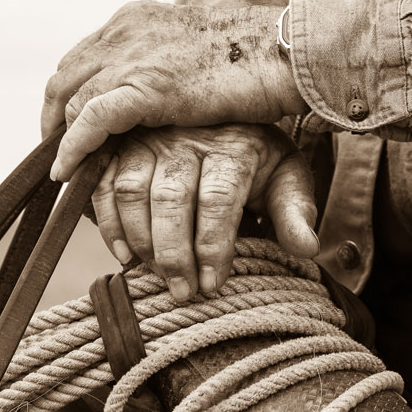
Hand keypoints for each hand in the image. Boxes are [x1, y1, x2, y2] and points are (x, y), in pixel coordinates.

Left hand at [42, 0, 307, 180]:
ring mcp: (133, 58)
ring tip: (64, 172)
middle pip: (66, 79)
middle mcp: (125, 33)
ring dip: (61, 140)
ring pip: (72, 101)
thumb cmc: (251, 61)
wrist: (284, 52)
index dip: (66, 97)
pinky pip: (91, 120)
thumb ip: (158, 68)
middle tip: (60, 156)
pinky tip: (68, 172)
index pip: (79, 60)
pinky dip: (73, 148)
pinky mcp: (145, 86)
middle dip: (55, 120)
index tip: (66, 129)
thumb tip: (143, 100)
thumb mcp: (189, 55)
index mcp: (134, 20)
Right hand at [91, 124, 317, 300]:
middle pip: (171, 197)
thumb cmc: (257, 162)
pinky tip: (123, 255)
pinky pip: (105, 184)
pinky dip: (107, 222)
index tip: (213, 285)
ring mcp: (150, 140)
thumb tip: (307, 248)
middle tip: (181, 292)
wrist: (224, 119)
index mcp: (233, 145)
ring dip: (139, 239)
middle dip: (174, 253)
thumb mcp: (286, 178)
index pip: (217, 199)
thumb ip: (295, 211)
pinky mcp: (122, 148)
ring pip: (132, 190)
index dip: (212, 247)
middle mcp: (187, 138)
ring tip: (153, 275)